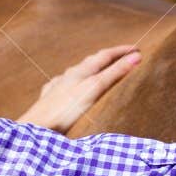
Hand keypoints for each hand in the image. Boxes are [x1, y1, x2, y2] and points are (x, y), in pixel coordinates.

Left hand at [18, 44, 141, 132]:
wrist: (37, 127)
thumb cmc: (66, 109)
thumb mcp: (94, 89)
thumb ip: (114, 73)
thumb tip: (136, 57)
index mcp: (81, 71)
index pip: (105, 55)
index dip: (121, 51)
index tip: (137, 49)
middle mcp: (68, 75)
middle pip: (91, 62)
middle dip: (108, 58)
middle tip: (122, 57)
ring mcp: (58, 87)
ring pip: (77, 74)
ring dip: (91, 70)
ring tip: (99, 71)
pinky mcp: (51, 100)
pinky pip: (64, 87)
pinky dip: (74, 84)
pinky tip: (71, 89)